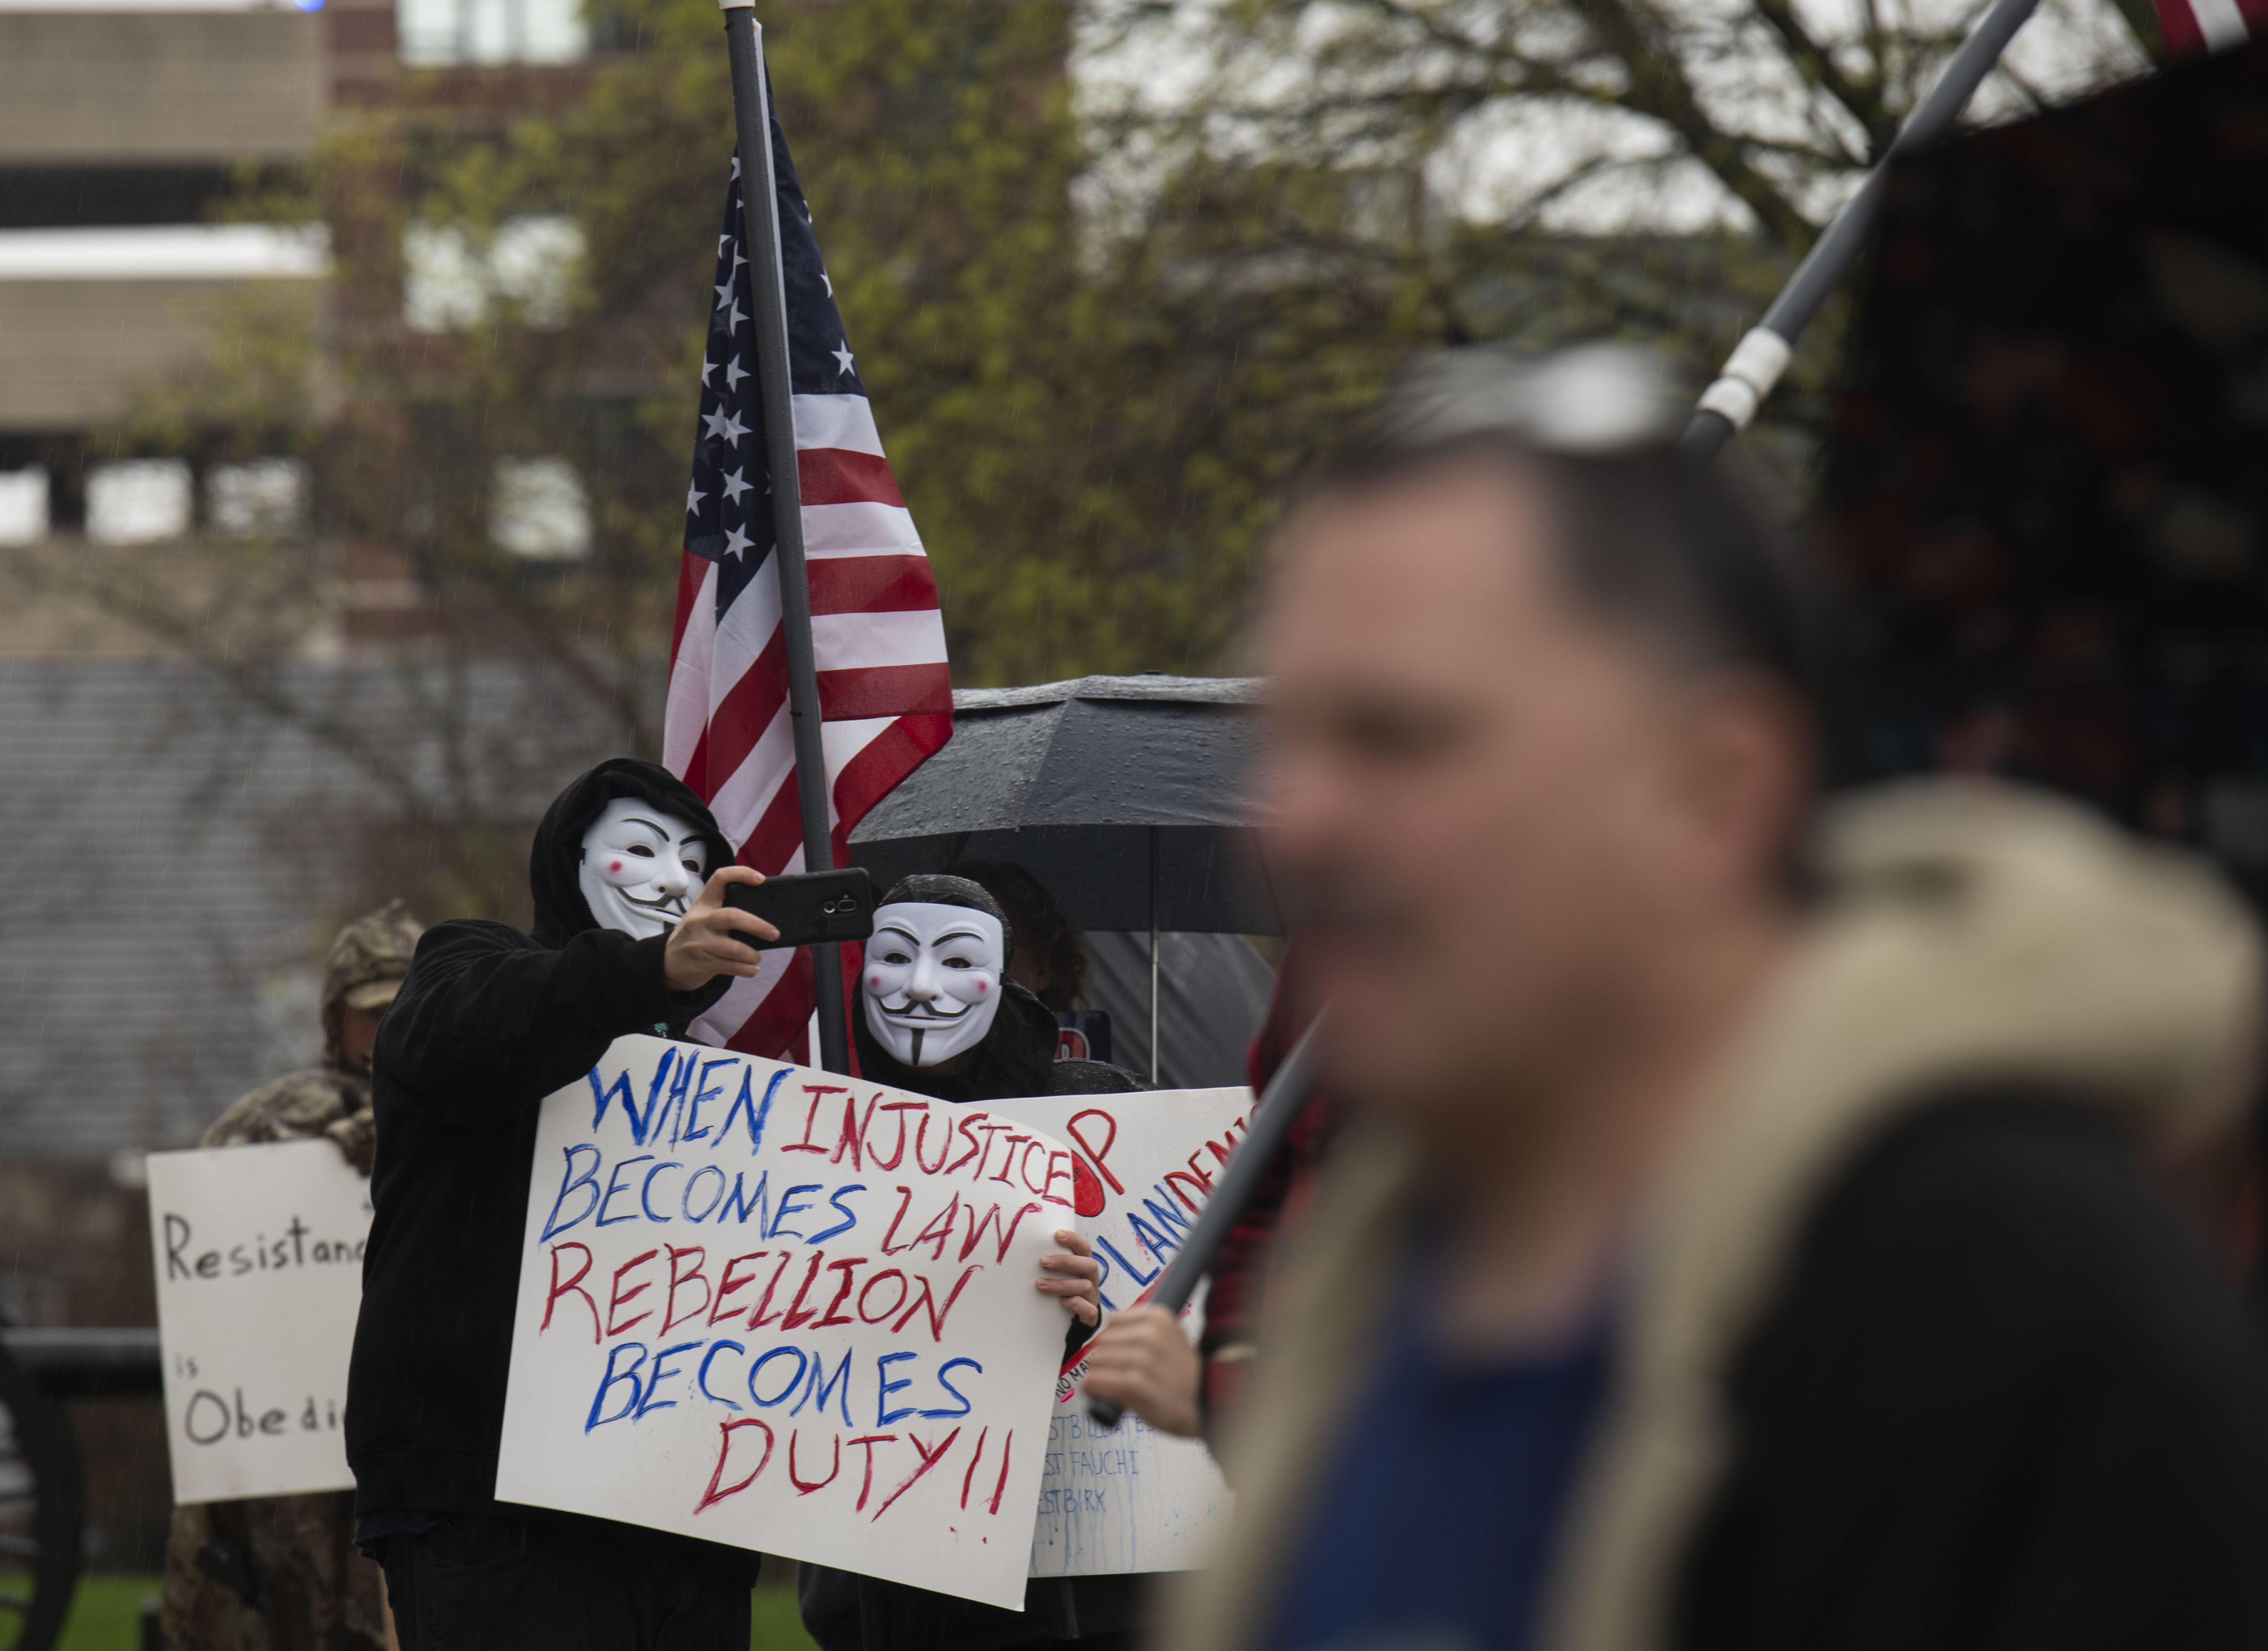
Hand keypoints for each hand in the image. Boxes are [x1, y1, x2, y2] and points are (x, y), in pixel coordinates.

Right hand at [663, 866, 779, 991]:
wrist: (667, 963)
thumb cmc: (693, 936)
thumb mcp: (703, 917)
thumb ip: (725, 912)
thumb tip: (765, 918)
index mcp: (703, 903)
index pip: (720, 878)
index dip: (741, 874)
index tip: (761, 879)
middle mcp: (701, 920)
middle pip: (733, 916)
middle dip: (758, 925)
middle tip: (773, 933)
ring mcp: (701, 942)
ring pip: (734, 948)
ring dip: (752, 955)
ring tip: (757, 957)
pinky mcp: (703, 963)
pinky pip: (731, 967)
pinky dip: (747, 969)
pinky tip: (752, 969)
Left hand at [1038, 1229, 1101, 1326]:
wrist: (1075, 1320)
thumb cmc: (1064, 1292)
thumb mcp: (1060, 1275)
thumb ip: (1051, 1264)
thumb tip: (1025, 1251)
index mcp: (1084, 1266)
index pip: (1084, 1248)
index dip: (1073, 1240)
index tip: (1057, 1235)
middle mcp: (1091, 1279)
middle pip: (1089, 1265)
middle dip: (1066, 1262)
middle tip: (1043, 1261)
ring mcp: (1092, 1297)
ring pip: (1085, 1286)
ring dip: (1061, 1284)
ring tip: (1040, 1284)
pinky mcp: (1091, 1315)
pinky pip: (1089, 1309)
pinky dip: (1076, 1304)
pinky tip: (1061, 1302)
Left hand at [1079, 1305, 1201, 1436]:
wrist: (1205, 1403)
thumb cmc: (1184, 1374)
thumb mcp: (1171, 1337)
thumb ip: (1144, 1328)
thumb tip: (1111, 1321)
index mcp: (1159, 1318)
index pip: (1114, 1320)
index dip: (1113, 1339)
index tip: (1117, 1351)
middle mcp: (1150, 1335)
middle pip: (1103, 1341)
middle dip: (1104, 1357)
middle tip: (1113, 1372)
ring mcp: (1143, 1360)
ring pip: (1098, 1360)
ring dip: (1097, 1373)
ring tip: (1107, 1383)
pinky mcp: (1135, 1384)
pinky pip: (1099, 1380)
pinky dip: (1092, 1387)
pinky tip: (1095, 1390)